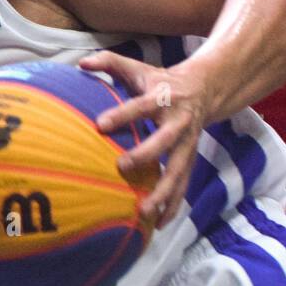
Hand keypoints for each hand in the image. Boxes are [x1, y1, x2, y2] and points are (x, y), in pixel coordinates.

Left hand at [78, 52, 212, 228]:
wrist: (205, 89)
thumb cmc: (159, 80)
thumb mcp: (137, 67)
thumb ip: (109, 62)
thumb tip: (81, 62)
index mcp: (163, 97)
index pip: (141, 106)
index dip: (123, 115)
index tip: (100, 125)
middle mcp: (178, 122)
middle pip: (164, 141)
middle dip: (145, 154)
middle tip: (121, 166)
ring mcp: (188, 143)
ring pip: (178, 170)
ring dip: (163, 192)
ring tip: (144, 212)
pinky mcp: (191, 159)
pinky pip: (183, 184)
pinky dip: (174, 205)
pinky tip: (160, 223)